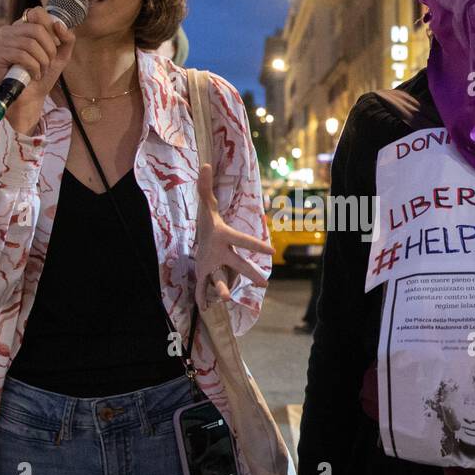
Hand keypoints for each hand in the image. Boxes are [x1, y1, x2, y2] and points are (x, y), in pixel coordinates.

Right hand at [0, 5, 75, 134]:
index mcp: (23, 26)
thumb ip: (67, 39)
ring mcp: (0, 40)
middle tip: (48, 63)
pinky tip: (33, 75)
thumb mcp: (61, 55)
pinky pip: (21, 55)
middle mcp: (9, 30)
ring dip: (42, 61)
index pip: (37, 12)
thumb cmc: (43, 74)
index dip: (51, 28)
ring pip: (30, 43)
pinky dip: (33, 67)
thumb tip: (58, 24)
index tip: (55, 45)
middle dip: (49, 50)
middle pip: (37, 29)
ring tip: (41, 71)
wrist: (31, 97)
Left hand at [193, 163, 271, 311]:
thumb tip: (205, 165)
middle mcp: (224, 254)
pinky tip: (203, 308)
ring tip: (226, 300)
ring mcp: (215, 266)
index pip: (243, 241)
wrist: (206, 239)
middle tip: (264, 284)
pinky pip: (203, 287)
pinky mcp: (204, 274)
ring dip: (222, 290)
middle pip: (239, 265)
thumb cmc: (209, 223)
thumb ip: (205, 187)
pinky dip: (202, 297)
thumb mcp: (206, 205)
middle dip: (250, 274)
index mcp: (226, 238)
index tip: (272, 251)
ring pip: (220, 279)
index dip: (257, 244)